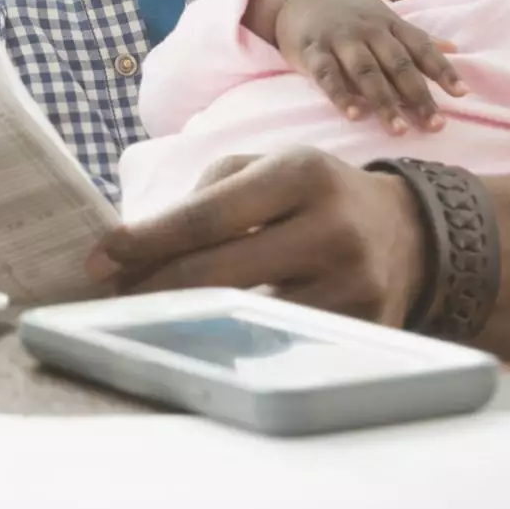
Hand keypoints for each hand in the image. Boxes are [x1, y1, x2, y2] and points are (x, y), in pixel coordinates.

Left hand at [87, 147, 429, 327]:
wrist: (408, 234)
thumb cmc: (316, 198)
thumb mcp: (271, 169)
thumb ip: (209, 193)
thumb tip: (145, 241)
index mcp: (301, 174)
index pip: (208, 214)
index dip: (148, 240)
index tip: (102, 256)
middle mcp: (331, 228)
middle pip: (219, 272)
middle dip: (154, 285)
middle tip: (111, 292)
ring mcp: (351, 286)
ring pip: (245, 314)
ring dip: (187, 315)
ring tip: (149, 310)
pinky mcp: (361, 329)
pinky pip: (279, 339)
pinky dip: (235, 336)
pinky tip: (206, 331)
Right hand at [247, 0, 462, 133]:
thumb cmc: (349, 14)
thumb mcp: (383, 18)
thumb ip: (415, 38)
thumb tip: (454, 49)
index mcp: (389, 23)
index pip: (421, 47)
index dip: (442, 70)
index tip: (462, 94)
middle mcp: (368, 30)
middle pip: (397, 64)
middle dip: (418, 95)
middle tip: (434, 125)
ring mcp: (340, 39)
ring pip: (366, 72)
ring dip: (384, 101)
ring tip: (399, 129)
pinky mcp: (313, 50)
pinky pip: (328, 75)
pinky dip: (341, 95)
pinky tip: (355, 115)